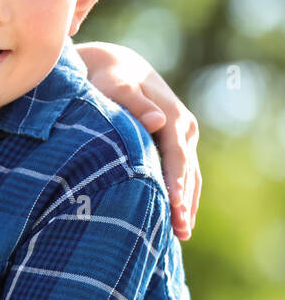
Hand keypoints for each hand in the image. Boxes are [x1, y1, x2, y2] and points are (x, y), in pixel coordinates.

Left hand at [76, 41, 200, 238]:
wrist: (114, 65)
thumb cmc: (109, 78)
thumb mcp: (117, 86)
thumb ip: (134, 103)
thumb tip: (158, 120)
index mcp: (173, 116)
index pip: (177, 156)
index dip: (175, 182)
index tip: (173, 207)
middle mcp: (183, 128)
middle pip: (187, 171)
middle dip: (184, 202)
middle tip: (179, 231)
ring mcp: (181, 136)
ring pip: (189, 176)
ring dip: (186, 204)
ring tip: (181, 234)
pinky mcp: (173, 143)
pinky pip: (181, 173)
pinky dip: (181, 194)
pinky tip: (175, 217)